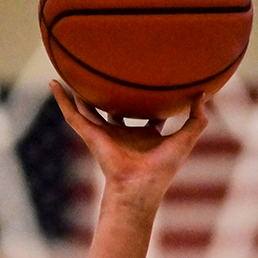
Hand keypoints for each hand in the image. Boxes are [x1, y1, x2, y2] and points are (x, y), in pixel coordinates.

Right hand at [50, 81, 207, 208]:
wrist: (140, 184)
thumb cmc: (162, 168)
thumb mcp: (185, 138)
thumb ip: (197, 119)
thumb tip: (203, 95)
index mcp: (142, 134)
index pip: (143, 113)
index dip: (145, 99)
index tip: (146, 83)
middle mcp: (121, 131)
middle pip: (112, 107)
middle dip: (109, 92)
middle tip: (106, 73)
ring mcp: (103, 132)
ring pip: (87, 107)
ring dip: (77, 92)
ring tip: (69, 73)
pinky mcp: (89, 134)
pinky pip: (72, 113)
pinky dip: (61, 99)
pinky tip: (53, 83)